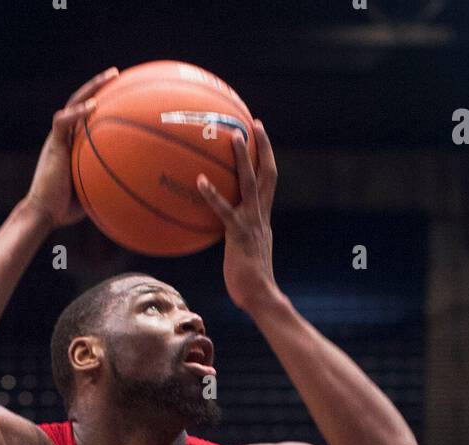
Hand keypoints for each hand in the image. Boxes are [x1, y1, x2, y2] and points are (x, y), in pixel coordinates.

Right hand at [26, 68, 118, 226]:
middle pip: (82, 101)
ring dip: (92, 88)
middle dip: (99, 86)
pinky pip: (64, 122)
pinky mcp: (53, 144)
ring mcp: (59, 138)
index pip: (87, 117)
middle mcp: (66, 136)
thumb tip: (133, 186)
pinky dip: (78, 113)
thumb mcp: (93, 192)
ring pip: (74, 103)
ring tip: (112, 76)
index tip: (119, 94)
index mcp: (73, 144)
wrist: (44, 213)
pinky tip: (94, 106)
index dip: (101, 103)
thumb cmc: (66, 209)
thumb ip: (107, 182)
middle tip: (117, 74)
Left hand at [196, 121, 277, 312]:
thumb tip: (223, 235)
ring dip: (242, 158)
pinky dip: (213, 194)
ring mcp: (251, 224)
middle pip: (267, 173)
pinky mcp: (238, 235)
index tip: (260, 137)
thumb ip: (237, 240)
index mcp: (263, 219)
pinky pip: (224, 209)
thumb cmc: (250, 284)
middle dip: (263, 147)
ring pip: (250, 183)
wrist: (260, 297)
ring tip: (233, 135)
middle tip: (254, 123)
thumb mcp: (245, 255)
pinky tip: (199, 180)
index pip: (269, 182)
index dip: (265, 158)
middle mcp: (261, 216)